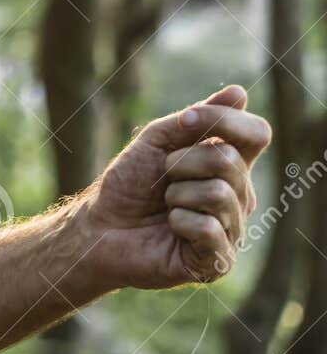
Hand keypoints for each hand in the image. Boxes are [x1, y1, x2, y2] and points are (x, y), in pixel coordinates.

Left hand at [81, 85, 269, 288]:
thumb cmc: (129, 184)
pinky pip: (209, 228)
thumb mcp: (157, 142)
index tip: (186, 122)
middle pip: (229, 160)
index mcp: (230, 166)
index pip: (256, 134)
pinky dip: (179, 221)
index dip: (224, 121)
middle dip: (181, 162)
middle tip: (163, 179)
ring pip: (219, 193)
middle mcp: (239, 197)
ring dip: (177, 194)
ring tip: (165, 206)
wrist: (99, 227)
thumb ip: (196, 119)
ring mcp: (232, 229)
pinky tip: (170, 228)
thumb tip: (240, 93)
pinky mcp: (218, 260)